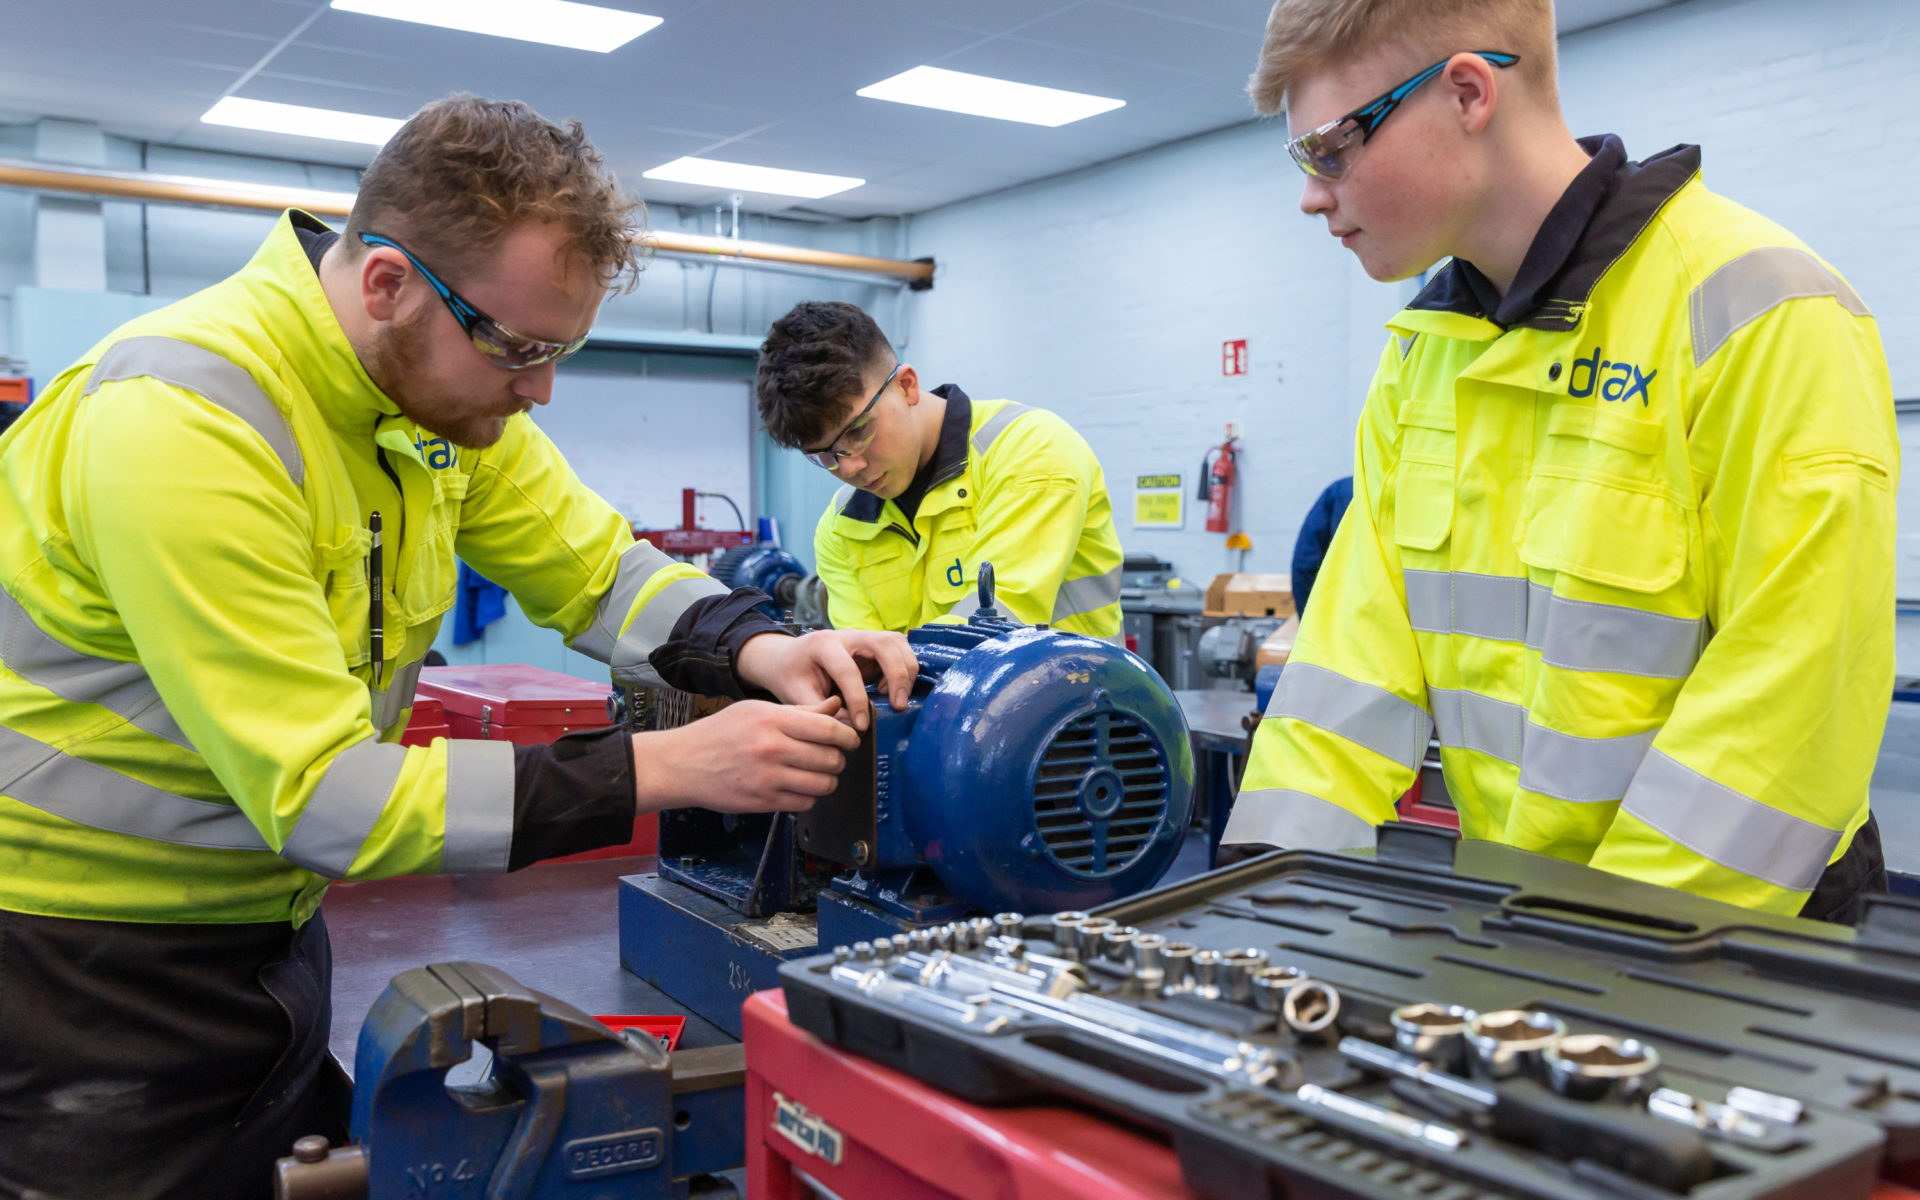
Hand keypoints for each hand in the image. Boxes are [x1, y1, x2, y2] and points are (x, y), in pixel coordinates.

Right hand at [633, 698, 859, 813]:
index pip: (828, 730)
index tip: (851, 739)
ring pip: (823, 785)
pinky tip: (800, 786)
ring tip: (820, 773)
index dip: (848, 736)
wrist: (683, 764)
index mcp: (772, 720)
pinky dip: (810, 796)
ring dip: (828, 780)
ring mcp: (767, 778)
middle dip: (839, 759)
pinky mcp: (763, 802)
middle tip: (834, 756)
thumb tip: (836, 705)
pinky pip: (805, 803)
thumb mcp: (757, 710)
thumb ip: (800, 711)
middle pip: (830, 759)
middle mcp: (771, 749)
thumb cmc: (720, 733)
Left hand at [734, 629, 917, 730]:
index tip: (861, 726)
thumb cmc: (791, 675)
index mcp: (823, 644)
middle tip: (898, 706)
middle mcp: (847, 635)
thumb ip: (821, 710)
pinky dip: (905, 669)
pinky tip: (890, 691)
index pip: (847, 669)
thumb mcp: (796, 694)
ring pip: (897, 643)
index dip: (857, 699)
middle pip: (884, 644)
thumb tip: (849, 727)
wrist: (788, 658)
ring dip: (905, 671)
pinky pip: (900, 649)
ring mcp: (864, 636)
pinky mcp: (874, 645)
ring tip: (895, 700)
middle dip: (897, 675)